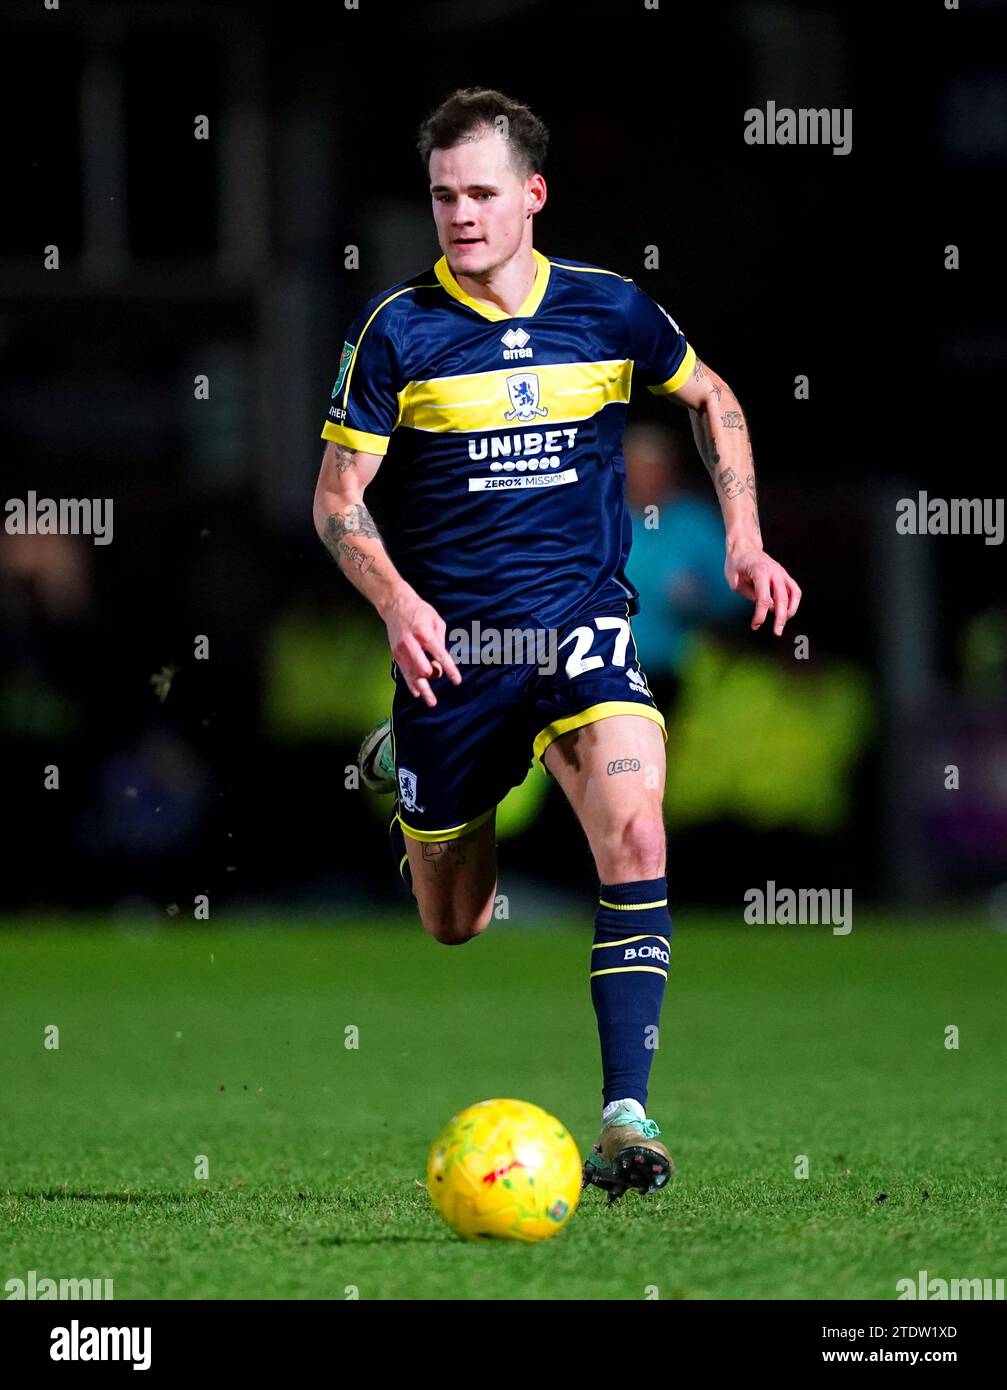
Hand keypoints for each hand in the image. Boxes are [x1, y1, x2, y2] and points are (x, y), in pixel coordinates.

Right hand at [382, 588, 461, 705]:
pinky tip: (418, 693)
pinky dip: (411, 685)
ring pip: (412, 675)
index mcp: (424, 634)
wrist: (395, 605)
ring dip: (423, 689)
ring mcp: (401, 651)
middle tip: (437, 672)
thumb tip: (442, 660)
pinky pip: (404, 674)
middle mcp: (411, 644)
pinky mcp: (395, 655)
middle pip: (424, 669)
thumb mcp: (437, 621)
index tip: (457, 681)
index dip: (450, 670)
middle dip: (434, 674)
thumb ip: (441, 641)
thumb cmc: (420, 612)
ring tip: (432, 702)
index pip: (439, 656)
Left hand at [725, 545, 801, 635]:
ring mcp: (782, 573)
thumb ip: (749, 594)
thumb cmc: (736, 564)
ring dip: (790, 611)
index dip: (760, 615)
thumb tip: (764, 607)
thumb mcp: (734, 581)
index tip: (755, 625)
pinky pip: (795, 590)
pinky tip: (787, 613)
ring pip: (793, 594)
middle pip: (781, 598)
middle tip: (777, 632)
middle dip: (780, 618)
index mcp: (759, 571)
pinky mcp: (785, 575)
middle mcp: (774, 572)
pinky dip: (794, 602)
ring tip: (783, 623)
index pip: (763, 598)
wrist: (744, 547)